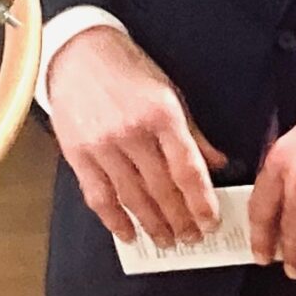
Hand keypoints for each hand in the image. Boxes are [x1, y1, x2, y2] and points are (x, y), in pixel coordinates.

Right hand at [47, 25, 227, 246]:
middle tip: (191, 238)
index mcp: (162, 116)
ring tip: (166, 240)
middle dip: (179, 219)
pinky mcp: (78, 155)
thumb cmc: (130, 72)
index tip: (211, 222)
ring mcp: (103, 146)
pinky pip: (98, 197)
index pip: (187, 169)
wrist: (80, 54)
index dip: (200, 201)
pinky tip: (128, 233)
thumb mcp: (171, 94)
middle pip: (161, 189)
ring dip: (152, 225)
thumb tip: (217, 164)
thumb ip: (193, 134)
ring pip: (132, 198)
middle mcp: (132, 133)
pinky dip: (114, 220)